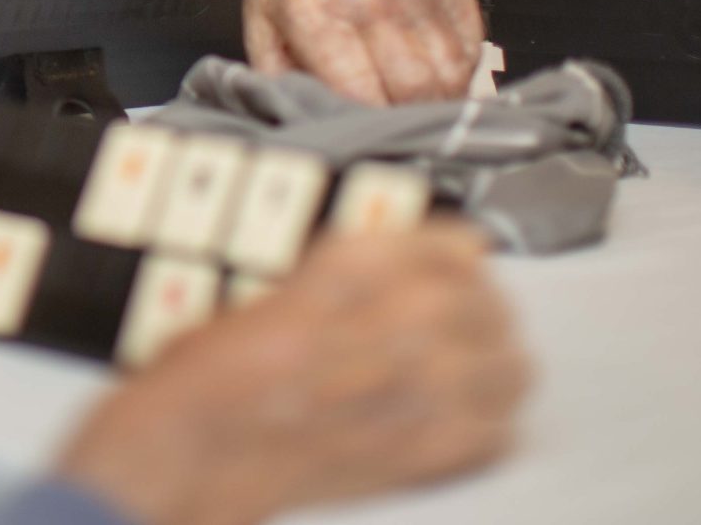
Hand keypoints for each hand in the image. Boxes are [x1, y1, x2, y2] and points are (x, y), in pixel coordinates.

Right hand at [51, 223, 529, 524]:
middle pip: (487, 303)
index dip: (454, 252)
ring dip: (499, 358)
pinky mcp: (418, 456)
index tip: (456, 257)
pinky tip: (471, 417)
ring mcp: (415, 393)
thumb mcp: (274, 286)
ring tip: (482, 360)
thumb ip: (346, 273)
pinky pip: (493, 434)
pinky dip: (491, 423)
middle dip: (481, 302)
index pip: (450, 244)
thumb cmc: (210, 373)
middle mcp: (394, 323)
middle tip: (468, 307)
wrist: (192, 448)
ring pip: (508, 367)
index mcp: (351, 269)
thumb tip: (406, 263)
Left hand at [243, 0, 483, 104]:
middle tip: (394, 119)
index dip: (368, 125)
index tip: (364, 132)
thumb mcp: (261, 22)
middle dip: (408, 116)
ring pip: (450, 70)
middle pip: (415, 90)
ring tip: (412, 96)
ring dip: (438, 96)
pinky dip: (458, 66)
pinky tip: (430, 64)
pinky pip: (470, 40)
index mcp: (313, 8)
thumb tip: (313, 125)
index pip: (362, 95)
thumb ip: (283, 80)